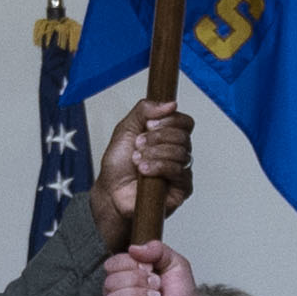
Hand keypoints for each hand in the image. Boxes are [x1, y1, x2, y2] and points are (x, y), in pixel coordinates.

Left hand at [98, 98, 191, 243]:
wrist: (111, 192)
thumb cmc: (118, 165)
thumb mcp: (126, 128)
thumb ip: (145, 110)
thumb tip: (170, 103)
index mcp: (168, 137)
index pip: (185, 122)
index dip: (170, 120)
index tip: (149, 124)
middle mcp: (177, 152)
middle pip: (183, 136)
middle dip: (158, 138)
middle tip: (139, 144)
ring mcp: (181, 170)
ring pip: (181, 153)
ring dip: (155, 153)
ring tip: (137, 160)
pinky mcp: (182, 188)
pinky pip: (180, 172)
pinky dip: (159, 167)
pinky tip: (144, 171)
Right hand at [102, 242, 206, 295]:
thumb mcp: (176, 265)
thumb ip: (158, 250)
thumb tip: (134, 248)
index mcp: (127, 275)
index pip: (113, 263)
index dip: (132, 264)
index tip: (152, 270)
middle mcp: (117, 293)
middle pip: (111, 281)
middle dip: (138, 282)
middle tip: (157, 288)